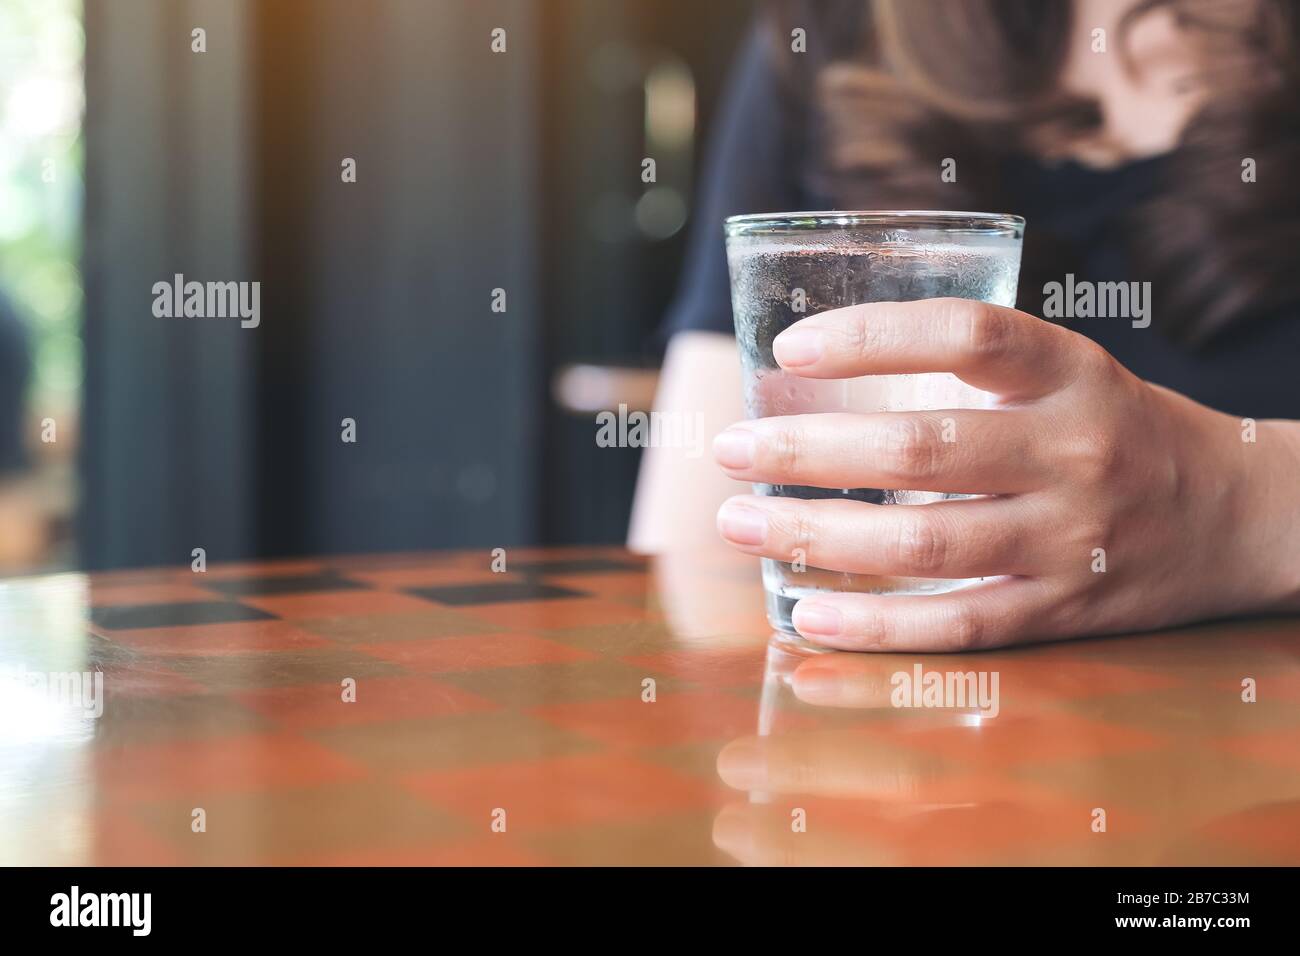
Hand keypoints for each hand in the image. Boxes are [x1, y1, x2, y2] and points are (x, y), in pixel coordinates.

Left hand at [712, 298, 1299, 650]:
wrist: (1238, 515)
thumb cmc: (1120, 430)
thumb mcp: (1069, 373)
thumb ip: (975, 370)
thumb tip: (823, 368)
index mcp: (1071, 373)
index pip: (966, 334)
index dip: (871, 335)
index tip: (788, 347)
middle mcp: (1074, 452)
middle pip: (921, 449)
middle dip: (808, 451)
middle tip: (730, 449)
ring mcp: (1070, 539)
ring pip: (925, 544)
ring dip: (817, 536)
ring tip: (739, 523)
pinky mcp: (1064, 611)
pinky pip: (958, 625)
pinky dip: (877, 626)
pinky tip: (807, 613)